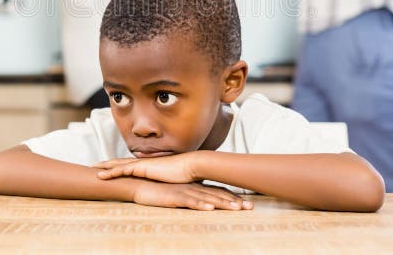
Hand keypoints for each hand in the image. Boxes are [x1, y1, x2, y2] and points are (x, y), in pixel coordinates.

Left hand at [94, 152, 201, 183]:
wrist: (190, 166)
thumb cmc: (185, 174)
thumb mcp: (172, 179)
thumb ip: (166, 180)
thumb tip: (166, 184)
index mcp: (149, 165)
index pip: (130, 165)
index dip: (119, 165)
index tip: (109, 167)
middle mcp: (143, 163)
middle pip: (121, 162)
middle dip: (107, 163)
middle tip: (95, 165)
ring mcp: (142, 164)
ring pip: (118, 165)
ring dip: (104, 167)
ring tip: (93, 168)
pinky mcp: (142, 168)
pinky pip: (122, 170)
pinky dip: (111, 172)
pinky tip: (101, 175)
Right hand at [132, 180, 252, 210]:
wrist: (141, 184)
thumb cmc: (160, 190)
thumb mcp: (179, 194)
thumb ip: (193, 196)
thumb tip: (206, 202)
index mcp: (196, 188)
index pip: (218, 193)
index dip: (233, 198)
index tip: (248, 205)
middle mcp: (194, 188)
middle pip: (218, 195)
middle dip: (235, 202)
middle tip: (250, 207)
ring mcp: (185, 192)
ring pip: (207, 198)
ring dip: (223, 204)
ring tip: (237, 209)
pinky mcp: (175, 196)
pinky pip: (190, 202)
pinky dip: (201, 205)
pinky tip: (211, 208)